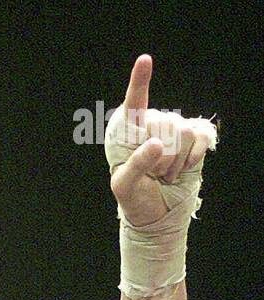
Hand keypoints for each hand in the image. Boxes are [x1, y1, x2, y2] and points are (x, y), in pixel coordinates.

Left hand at [109, 54, 214, 227]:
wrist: (155, 213)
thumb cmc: (133, 197)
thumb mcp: (124, 187)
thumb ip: (136, 165)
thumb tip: (157, 144)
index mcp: (129, 130)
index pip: (134, 102)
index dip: (140, 81)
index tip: (145, 60)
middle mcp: (152, 123)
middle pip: (167, 125)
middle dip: (161, 157)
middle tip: (154, 173)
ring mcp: (175, 128)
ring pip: (184, 132)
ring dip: (175, 161)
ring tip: (164, 173)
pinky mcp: (194, 138)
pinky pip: (201, 136)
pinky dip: (193, 157)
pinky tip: (183, 168)